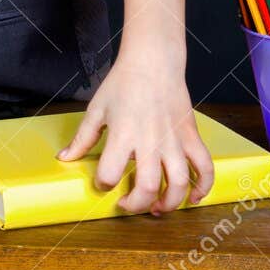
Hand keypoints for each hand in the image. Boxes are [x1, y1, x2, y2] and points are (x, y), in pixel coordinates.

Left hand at [56, 54, 214, 214]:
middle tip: (127, 203)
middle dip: (136, 204)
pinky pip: (204, 166)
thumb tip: (65, 158)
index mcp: (123, 133)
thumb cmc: (123, 83)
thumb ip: (83, 137)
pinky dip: (203, 186)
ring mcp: (173, 139)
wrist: (153, 61)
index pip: (110, 173)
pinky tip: (193, 197)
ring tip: (156, 208)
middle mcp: (150, 140)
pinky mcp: (190, 135)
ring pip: (178, 182)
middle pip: (147, 186)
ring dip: (168, 203)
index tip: (103, 182)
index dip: (103, 184)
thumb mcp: (97, 109)